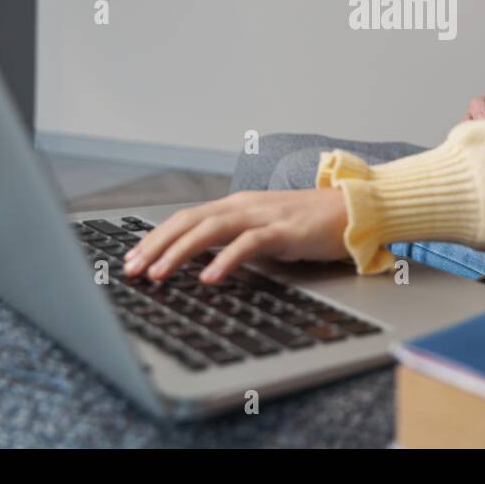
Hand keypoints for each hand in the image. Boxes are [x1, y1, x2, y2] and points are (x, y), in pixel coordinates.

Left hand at [122, 189, 349, 284]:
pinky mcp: (284, 230)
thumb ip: (234, 240)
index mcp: (235, 206)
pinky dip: (225, 260)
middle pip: (189, 220)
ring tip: (158, 273)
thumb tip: (201, 262)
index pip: (186, 218)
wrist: (352, 209)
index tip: (132, 258)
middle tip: (131, 269)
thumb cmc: (308, 223)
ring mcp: (263, 216)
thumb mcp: (263, 230)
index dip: (156, 237)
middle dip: (156, 244)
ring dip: (179, 252)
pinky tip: (209, 278)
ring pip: (211, 229)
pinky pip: (248, 244)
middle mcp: (243, 206)